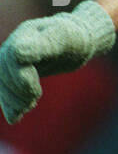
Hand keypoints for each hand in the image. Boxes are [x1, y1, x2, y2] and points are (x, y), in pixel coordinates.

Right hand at [0, 0, 115, 123]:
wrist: (74, 40)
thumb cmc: (71, 38)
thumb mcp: (62, 39)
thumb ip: (40, 46)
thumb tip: (17, 53)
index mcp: (25, 35)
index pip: (12, 57)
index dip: (20, 77)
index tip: (36, 92)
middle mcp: (13, 46)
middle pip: (3, 72)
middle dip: (17, 90)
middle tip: (34, 100)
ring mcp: (12, 60)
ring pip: (2, 82)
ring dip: (12, 99)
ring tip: (27, 106)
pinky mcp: (15, 73)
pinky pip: (6, 89)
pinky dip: (10, 105)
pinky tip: (16, 117)